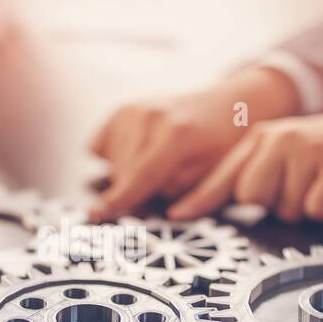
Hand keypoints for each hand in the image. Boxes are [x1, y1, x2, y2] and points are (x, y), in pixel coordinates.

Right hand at [88, 67, 301, 221]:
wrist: (226, 107)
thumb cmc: (223, 146)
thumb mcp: (215, 175)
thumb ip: (183, 193)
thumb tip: (150, 203)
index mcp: (178, 133)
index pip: (141, 175)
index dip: (119, 199)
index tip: (97, 214)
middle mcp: (150, 115)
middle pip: (124, 175)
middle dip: (139, 188)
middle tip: (167, 176)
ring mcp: (132, 109)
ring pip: (112, 166)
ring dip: (129, 174)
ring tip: (158, 160)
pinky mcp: (121, 109)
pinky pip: (100, 149)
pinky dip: (114, 157)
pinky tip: (140, 151)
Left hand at [167, 105, 322, 222]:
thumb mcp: (290, 154)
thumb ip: (259, 174)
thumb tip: (228, 206)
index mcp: (263, 138)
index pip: (223, 175)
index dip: (198, 198)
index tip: (175, 215)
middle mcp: (279, 139)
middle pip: (251, 197)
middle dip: (272, 206)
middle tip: (300, 189)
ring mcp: (306, 150)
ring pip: (285, 209)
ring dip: (304, 208)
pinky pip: (315, 211)